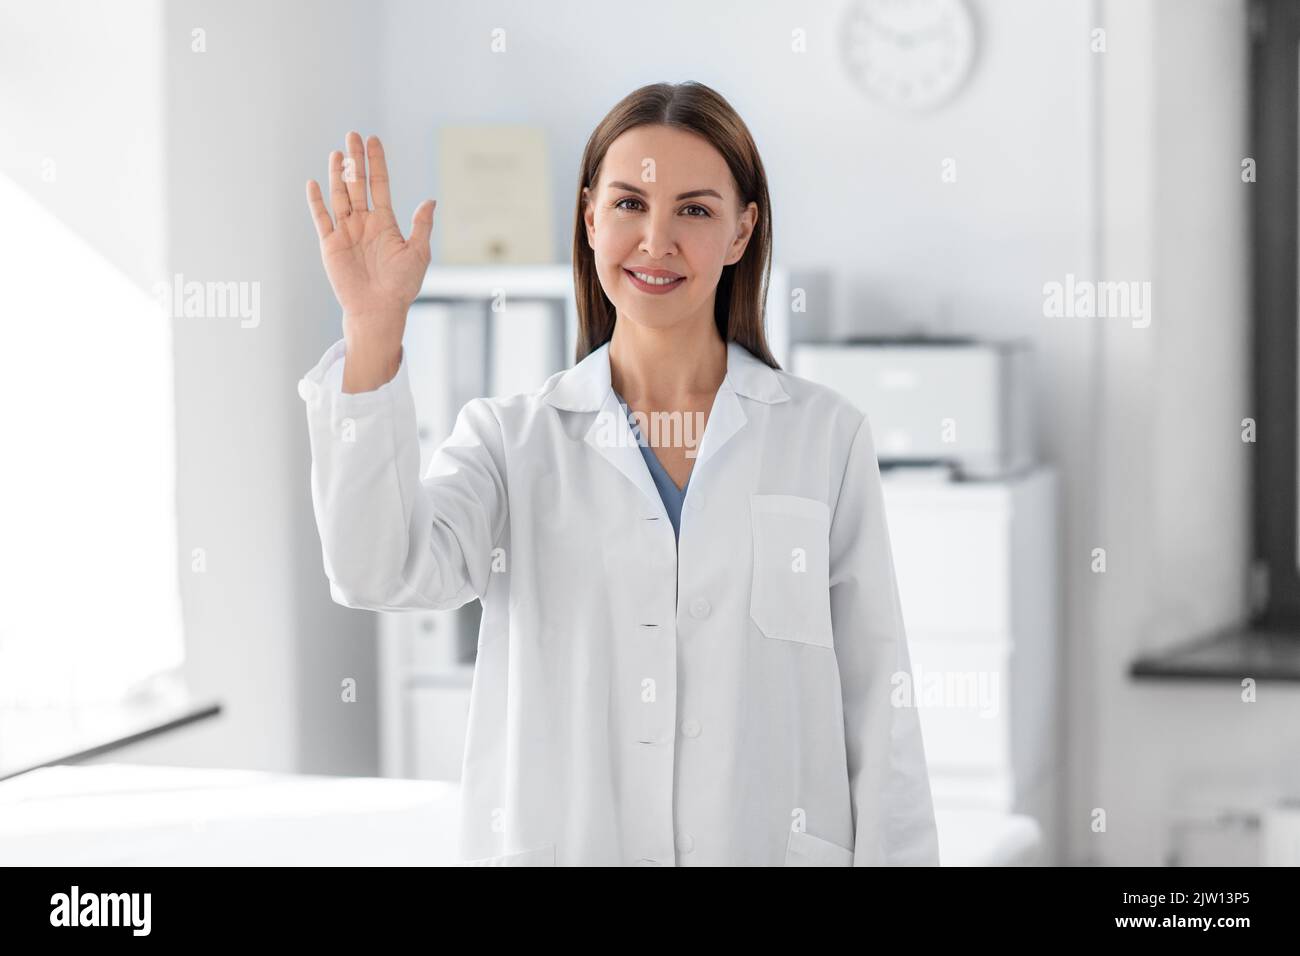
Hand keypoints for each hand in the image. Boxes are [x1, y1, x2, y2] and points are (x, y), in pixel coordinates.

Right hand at [305, 132, 434, 347]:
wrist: (379, 310)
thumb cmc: (401, 286)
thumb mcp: (418, 253)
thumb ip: (421, 226)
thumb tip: (430, 200)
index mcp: (385, 222)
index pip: (379, 185)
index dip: (376, 163)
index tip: (374, 140)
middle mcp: (364, 222)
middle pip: (357, 184)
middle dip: (355, 160)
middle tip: (352, 135)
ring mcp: (346, 231)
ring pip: (340, 196)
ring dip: (337, 175)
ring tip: (338, 153)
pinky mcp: (330, 244)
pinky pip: (322, 218)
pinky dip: (317, 201)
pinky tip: (315, 183)